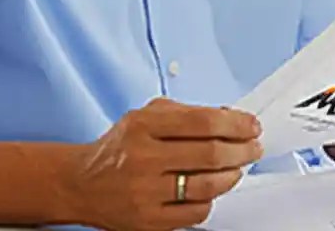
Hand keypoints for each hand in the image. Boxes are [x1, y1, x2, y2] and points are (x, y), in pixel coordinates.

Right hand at [69, 97, 263, 230]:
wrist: (81, 184)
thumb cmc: (120, 148)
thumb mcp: (145, 117)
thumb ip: (185, 113)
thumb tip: (229, 117)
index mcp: (143, 126)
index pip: (203, 122)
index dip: (235, 124)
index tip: (251, 126)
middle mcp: (142, 158)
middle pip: (210, 154)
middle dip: (242, 150)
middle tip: (253, 148)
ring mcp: (145, 193)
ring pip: (207, 186)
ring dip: (232, 176)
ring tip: (237, 169)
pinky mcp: (148, 221)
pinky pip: (195, 213)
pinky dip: (211, 200)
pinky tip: (212, 190)